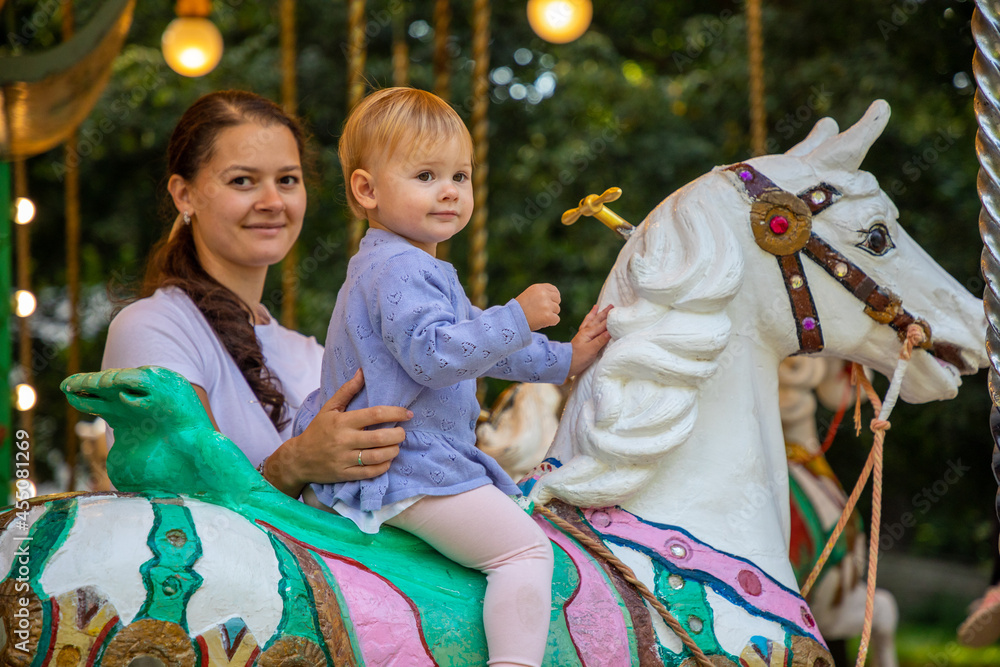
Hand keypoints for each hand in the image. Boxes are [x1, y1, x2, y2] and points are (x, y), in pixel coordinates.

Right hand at [264, 369, 410, 496]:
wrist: (298, 458)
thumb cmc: (318, 430)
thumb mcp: (329, 408)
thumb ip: (347, 391)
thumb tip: (362, 372)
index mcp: (342, 421)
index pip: (375, 414)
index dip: (395, 413)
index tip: (407, 413)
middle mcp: (344, 440)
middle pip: (379, 437)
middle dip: (398, 434)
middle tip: (402, 432)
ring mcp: (344, 459)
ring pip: (377, 456)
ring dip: (393, 451)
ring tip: (396, 446)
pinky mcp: (345, 474)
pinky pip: (370, 473)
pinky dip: (383, 466)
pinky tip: (386, 459)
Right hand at [516, 283, 560, 329]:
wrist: (511, 321)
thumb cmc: (519, 310)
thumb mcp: (529, 296)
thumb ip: (541, 294)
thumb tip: (555, 298)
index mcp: (538, 288)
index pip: (554, 289)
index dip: (553, 297)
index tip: (550, 302)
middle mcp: (543, 294)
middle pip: (557, 299)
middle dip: (552, 306)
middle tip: (541, 311)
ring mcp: (546, 305)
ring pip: (557, 310)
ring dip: (550, 314)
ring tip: (538, 317)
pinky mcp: (548, 316)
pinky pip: (556, 319)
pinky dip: (550, 322)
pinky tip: (540, 322)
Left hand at [568, 304, 612, 376]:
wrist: (565, 364)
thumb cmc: (578, 358)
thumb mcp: (592, 350)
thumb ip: (601, 340)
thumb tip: (610, 331)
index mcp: (588, 333)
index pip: (602, 325)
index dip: (610, 319)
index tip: (617, 312)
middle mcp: (585, 332)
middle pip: (596, 320)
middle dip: (604, 313)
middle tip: (611, 306)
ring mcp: (582, 335)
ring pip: (590, 321)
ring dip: (594, 314)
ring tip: (596, 307)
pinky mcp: (580, 339)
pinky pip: (585, 326)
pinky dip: (588, 321)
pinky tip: (589, 321)